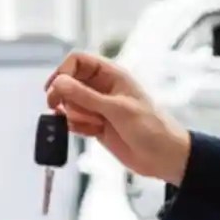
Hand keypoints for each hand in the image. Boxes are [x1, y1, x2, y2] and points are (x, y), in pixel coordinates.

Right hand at [44, 51, 191, 185]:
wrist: (164, 158)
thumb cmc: (151, 128)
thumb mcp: (117, 109)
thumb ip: (85, 96)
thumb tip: (58, 82)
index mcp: (111, 75)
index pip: (77, 61)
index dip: (63, 72)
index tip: (56, 88)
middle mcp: (102, 88)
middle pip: (68, 82)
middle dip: (63, 96)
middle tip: (59, 108)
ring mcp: (97, 107)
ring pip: (69, 103)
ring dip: (73, 114)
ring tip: (93, 124)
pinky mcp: (95, 124)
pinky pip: (74, 120)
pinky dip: (76, 127)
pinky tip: (92, 132)